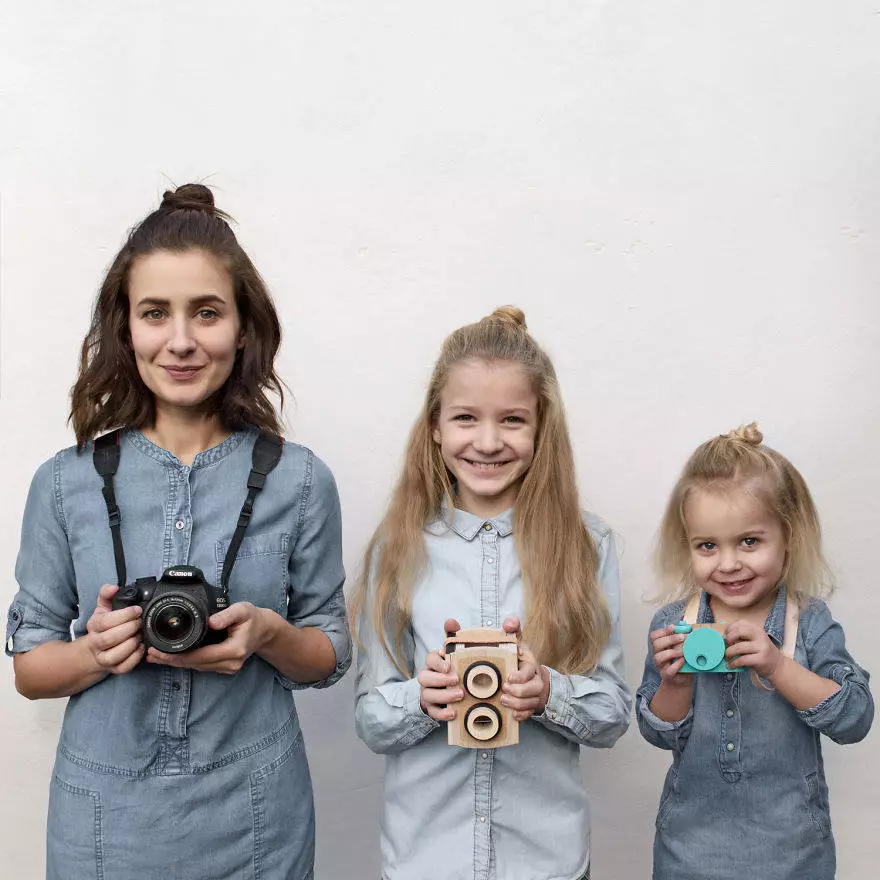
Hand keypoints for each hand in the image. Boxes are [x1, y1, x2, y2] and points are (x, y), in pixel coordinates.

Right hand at [85, 584, 144, 673]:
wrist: (94, 651)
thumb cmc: (103, 627)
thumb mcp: (103, 608)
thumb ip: (107, 595)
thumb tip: (113, 587)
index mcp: (94, 626)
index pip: (105, 621)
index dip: (124, 615)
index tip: (137, 610)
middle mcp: (97, 643)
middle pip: (110, 638)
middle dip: (129, 628)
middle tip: (139, 622)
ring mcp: (104, 658)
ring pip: (116, 655)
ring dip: (131, 643)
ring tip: (139, 634)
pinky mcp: (114, 669)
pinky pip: (124, 667)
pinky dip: (135, 657)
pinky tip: (141, 647)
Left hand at [146, 602, 271, 673]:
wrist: (265, 630)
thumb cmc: (253, 618)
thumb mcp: (243, 610)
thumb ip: (227, 615)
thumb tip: (211, 621)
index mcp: (234, 650)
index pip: (201, 656)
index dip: (178, 655)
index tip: (160, 650)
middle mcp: (230, 663)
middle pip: (195, 664)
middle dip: (171, 660)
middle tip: (150, 654)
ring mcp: (227, 668)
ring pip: (196, 667)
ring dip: (175, 663)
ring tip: (155, 656)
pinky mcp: (223, 667)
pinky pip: (201, 666)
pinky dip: (185, 662)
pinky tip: (171, 657)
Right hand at [418, 618, 464, 720]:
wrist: (443, 690)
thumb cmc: (451, 669)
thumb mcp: (452, 653)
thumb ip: (452, 636)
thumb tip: (451, 620)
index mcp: (432, 663)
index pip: (429, 659)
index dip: (436, 662)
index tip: (448, 665)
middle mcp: (427, 678)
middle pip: (424, 678)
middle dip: (440, 679)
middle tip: (456, 679)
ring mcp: (427, 694)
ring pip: (428, 695)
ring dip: (443, 696)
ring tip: (460, 695)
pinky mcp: (431, 708)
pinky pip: (433, 713)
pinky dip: (442, 714)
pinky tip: (454, 713)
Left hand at [500, 615, 549, 720]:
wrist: (530, 678)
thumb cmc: (518, 659)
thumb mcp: (516, 642)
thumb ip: (513, 630)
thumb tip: (510, 622)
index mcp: (531, 665)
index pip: (529, 672)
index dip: (520, 677)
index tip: (509, 678)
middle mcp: (536, 681)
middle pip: (532, 690)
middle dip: (518, 692)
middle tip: (503, 690)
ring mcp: (534, 695)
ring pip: (530, 704)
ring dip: (517, 704)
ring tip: (503, 701)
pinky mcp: (531, 707)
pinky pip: (529, 714)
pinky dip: (521, 716)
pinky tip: (512, 715)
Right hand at [650, 625, 690, 688]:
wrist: (682, 680)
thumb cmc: (681, 662)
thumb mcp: (681, 648)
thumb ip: (681, 638)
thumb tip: (684, 624)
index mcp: (660, 647)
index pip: (654, 636)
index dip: (663, 630)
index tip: (673, 627)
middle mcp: (658, 655)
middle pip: (656, 644)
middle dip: (669, 639)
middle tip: (682, 638)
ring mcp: (661, 666)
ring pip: (658, 657)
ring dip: (671, 652)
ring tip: (682, 652)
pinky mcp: (667, 675)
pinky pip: (669, 670)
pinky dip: (676, 665)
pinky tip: (683, 661)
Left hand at [724, 621, 782, 679]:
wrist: (778, 666)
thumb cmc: (762, 652)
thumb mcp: (755, 640)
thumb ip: (743, 636)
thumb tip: (724, 637)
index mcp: (757, 629)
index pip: (740, 623)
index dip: (729, 629)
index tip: (724, 636)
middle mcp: (760, 636)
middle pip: (739, 631)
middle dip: (728, 638)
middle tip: (725, 645)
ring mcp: (762, 647)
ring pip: (738, 647)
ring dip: (728, 652)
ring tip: (727, 657)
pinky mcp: (761, 659)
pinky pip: (742, 660)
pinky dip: (733, 663)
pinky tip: (731, 665)